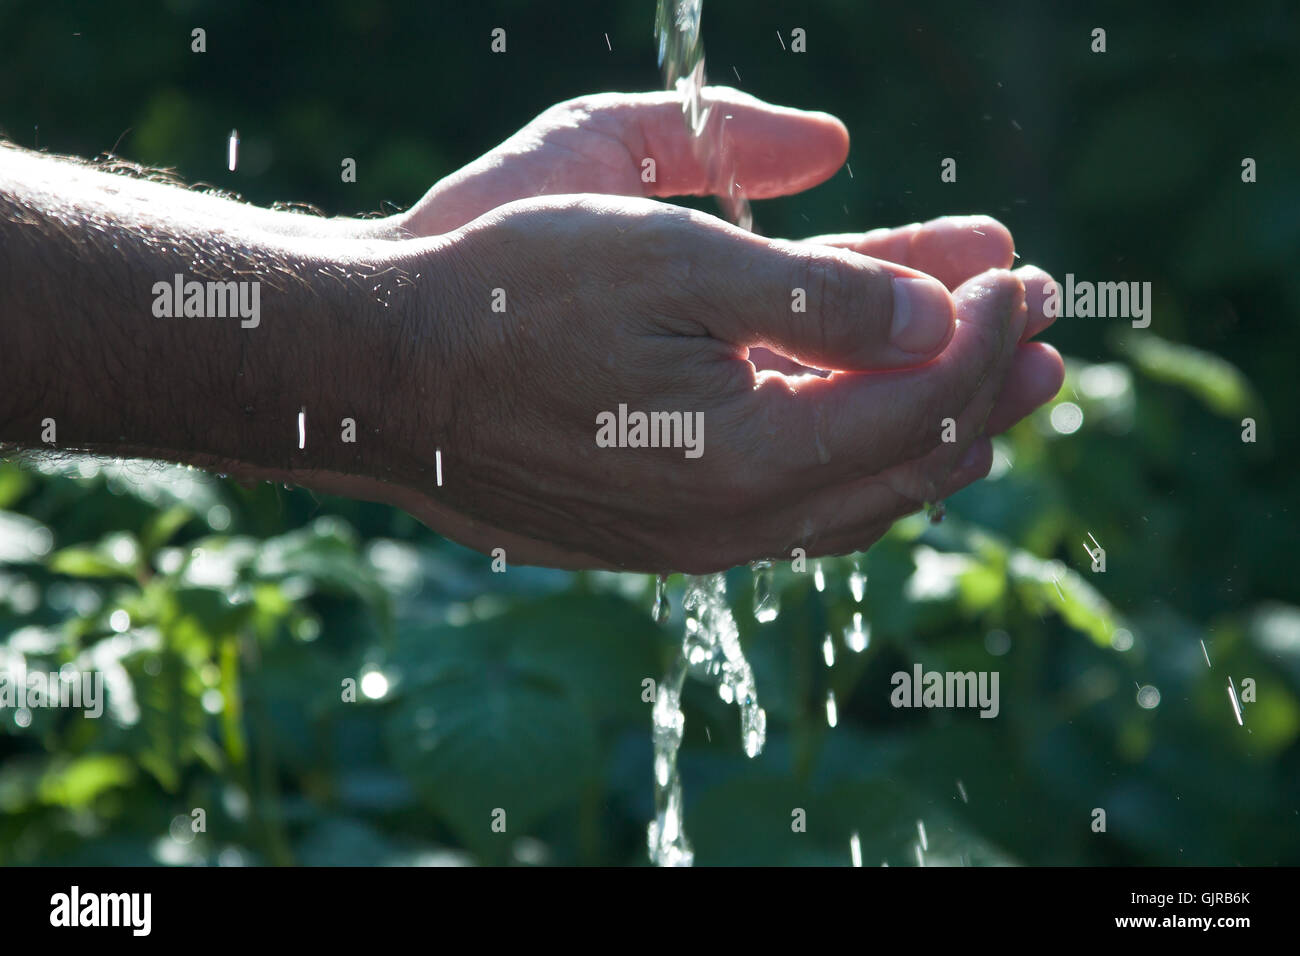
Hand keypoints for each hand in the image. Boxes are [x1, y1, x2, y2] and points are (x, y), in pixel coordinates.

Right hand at [314, 195, 1060, 573]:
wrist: (381, 378)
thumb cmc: (511, 299)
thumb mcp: (674, 261)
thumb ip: (820, 293)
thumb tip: (934, 315)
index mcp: (750, 461)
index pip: (918, 403)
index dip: (985, 331)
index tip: (1025, 269)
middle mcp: (734, 526)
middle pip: (902, 465)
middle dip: (982, 387)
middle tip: (1049, 335)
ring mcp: (694, 540)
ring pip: (851, 496)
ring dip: (927, 429)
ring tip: (985, 379)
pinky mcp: (658, 533)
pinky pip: (790, 509)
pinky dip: (851, 457)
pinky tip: (869, 425)